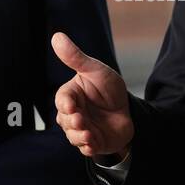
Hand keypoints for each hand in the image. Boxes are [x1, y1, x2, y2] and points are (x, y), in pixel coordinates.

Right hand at [51, 31, 132, 160]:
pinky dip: (88, 147)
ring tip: (89, 135)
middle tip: (82, 120)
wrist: (128, 110)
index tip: (72, 106)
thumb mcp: (95, 70)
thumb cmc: (108, 88)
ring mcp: (80, 129)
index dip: (66, 104)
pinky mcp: (91, 143)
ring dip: (80, 136)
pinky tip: (92, 145)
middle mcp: (72, 114)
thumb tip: (56, 36)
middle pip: (65, 120)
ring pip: (73, 136)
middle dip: (73, 122)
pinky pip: (85, 148)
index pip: (62, 100)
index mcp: (70, 95)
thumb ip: (76, 58)